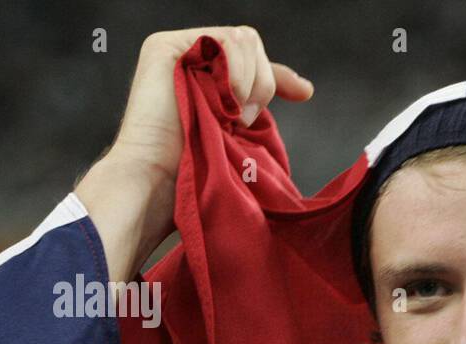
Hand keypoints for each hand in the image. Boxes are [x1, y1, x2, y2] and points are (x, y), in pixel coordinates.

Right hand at [77, 26, 313, 280]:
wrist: (160, 181)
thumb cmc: (196, 172)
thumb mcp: (236, 136)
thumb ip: (254, 106)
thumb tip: (302, 88)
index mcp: (206, 81)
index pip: (252, 64)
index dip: (281, 76)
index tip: (304, 93)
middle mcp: (190, 61)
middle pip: (252, 47)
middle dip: (263, 84)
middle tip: (244, 122)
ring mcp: (178, 51)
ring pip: (244, 41)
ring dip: (250, 83)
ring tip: (229, 115)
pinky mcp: (165, 47)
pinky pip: (226, 41)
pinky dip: (237, 72)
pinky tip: (224, 102)